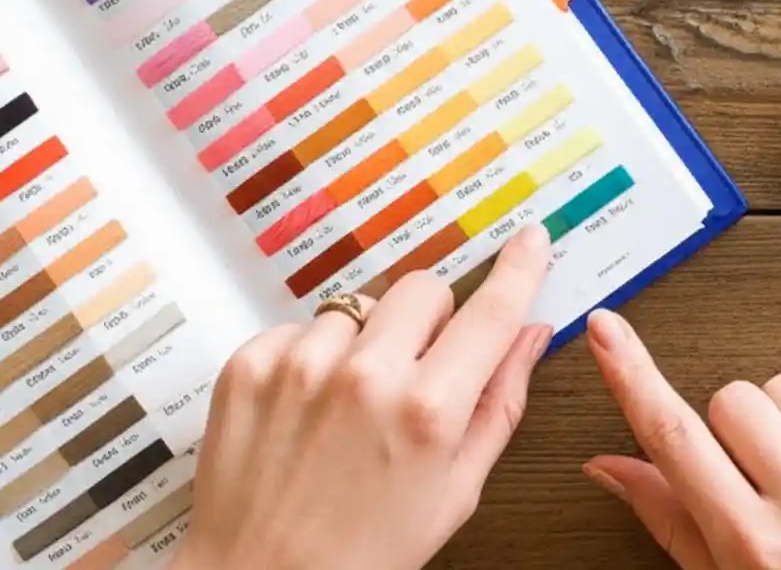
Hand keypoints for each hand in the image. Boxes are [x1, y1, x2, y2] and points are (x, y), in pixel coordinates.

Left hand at [172, 225, 552, 569]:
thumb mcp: (456, 490)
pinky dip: (311, 358)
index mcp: (428, 412)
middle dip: (432, 319)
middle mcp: (365, 377)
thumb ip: (499, 403)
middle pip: (423, 287)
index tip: (530, 241)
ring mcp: (301, 365)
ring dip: (365, 343)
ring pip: (359, 308)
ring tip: (349, 407)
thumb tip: (529, 336)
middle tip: (418, 370)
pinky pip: (300, 326)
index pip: (491, 312)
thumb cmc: (364, 552)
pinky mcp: (250, 364)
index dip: (519, 268)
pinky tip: (308, 410)